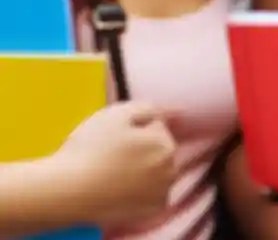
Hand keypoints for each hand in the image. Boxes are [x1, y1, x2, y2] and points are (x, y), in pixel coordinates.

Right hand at [54, 102, 176, 227]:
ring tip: (112, 173)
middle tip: (109, 157)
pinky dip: (140, 191)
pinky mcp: (152, 209)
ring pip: (155, 171)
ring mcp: (162, 192)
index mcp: (165, 144)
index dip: (131, 130)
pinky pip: (151, 193)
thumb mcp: (116, 114)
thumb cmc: (89, 150)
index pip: (154, 127)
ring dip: (142, 169)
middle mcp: (171, 169)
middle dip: (141, 149)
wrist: (66, 193)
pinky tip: (119, 189)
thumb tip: (169, 112)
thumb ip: (146, 108)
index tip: (111, 140)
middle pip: (158, 150)